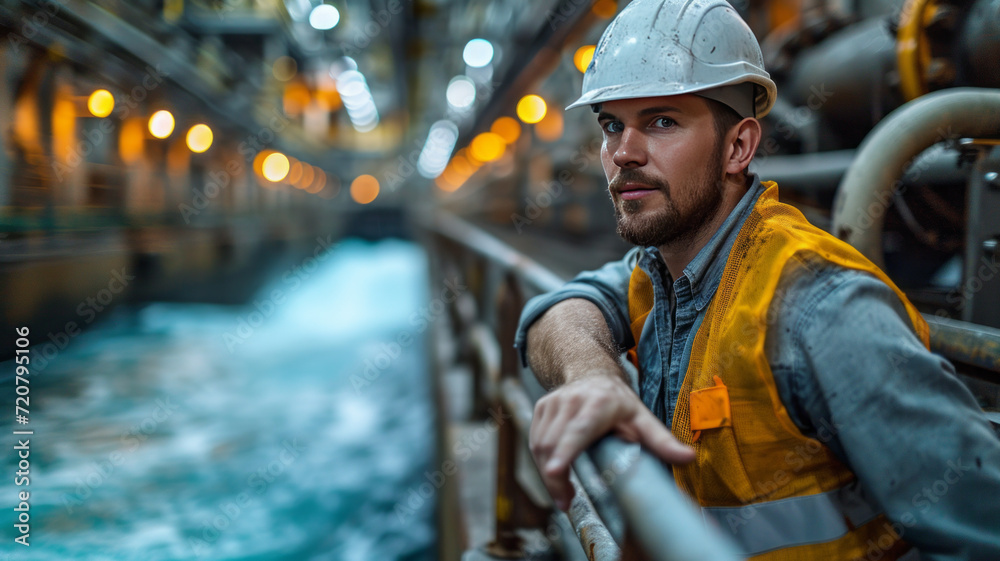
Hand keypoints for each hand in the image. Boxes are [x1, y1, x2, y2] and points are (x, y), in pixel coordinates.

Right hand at [528, 374, 694, 510]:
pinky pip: (535, 441)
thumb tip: (689, 458)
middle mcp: (572, 401)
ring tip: (563, 493)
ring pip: (540, 446)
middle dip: (555, 479)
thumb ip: (662, 441)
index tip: (557, 471)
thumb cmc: (618, 402)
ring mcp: (553, 403)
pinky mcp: (541, 408)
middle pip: (554, 445)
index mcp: (599, 404)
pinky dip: (542, 462)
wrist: (591, 373)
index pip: (579, 431)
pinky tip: (554, 474)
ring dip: (548, 474)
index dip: (566, 452)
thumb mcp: (642, 418)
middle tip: (566, 503)